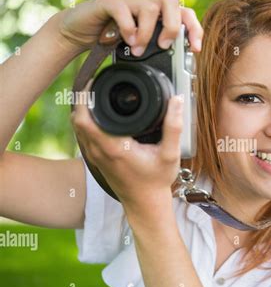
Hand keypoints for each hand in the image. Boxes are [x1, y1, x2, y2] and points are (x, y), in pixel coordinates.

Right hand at [57, 0, 202, 53]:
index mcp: (158, 11)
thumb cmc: (112, 40)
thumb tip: (179, 66)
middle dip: (172, 27)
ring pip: (149, 7)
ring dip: (147, 33)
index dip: (194, 29)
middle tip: (164, 46)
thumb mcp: (140, 47)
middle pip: (171, 2)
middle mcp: (146, 1)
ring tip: (138, 50)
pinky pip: (124, 9)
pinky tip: (126, 40)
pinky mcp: (109, 2)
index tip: (196, 49)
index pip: (184, 12)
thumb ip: (156, 49)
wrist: (79, 32)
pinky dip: (128, 28)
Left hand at [71, 81, 183, 214]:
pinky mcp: (97, 161)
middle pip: (77, 119)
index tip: (94, 83)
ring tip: (97, 97)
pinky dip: (87, 123)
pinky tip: (100, 116)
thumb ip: (174, 127)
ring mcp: (95, 157)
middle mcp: (99, 152)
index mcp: (113, 147)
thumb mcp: (170, 154)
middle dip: (83, 100)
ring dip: (83, 111)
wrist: (146, 204)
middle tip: (97, 85)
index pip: (84, 118)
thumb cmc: (157, 181)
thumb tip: (177, 101)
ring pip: (78, 128)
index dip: (84, 97)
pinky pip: (83, 136)